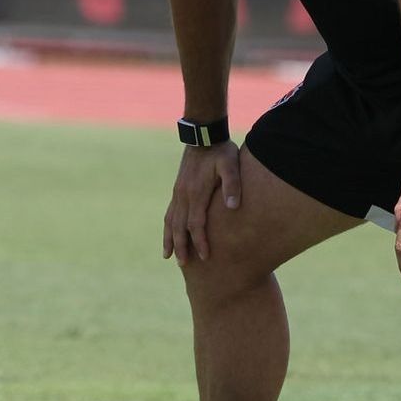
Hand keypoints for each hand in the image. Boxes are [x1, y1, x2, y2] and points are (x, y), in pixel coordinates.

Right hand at [162, 142, 241, 264]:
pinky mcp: (177, 189)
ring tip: (169, 256)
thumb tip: (233, 207)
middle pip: (179, 228)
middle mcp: (183, 195)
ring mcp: (178, 192)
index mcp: (196, 193)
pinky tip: (168, 234)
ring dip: (169, 239)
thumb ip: (232, 185)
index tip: (206, 258)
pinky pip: (169, 212)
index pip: (196, 225)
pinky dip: (167, 227)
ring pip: (170, 221)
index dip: (200, 242)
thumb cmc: (220, 151)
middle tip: (184, 266)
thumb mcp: (230, 164)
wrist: (203, 134)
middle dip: (181, 248)